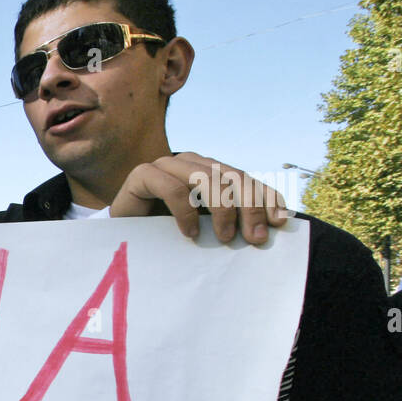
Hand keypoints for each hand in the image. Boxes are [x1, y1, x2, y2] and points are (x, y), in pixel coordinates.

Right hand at [110, 153, 289, 245]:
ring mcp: (166, 165)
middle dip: (249, 207)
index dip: (265, 197)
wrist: (122, 236)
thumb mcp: (206, 227)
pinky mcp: (143, 175)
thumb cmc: (166, 234)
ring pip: (206, 178)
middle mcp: (191, 163)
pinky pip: (172, 188)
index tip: (279, 222)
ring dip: (222, 209)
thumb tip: (270, 229)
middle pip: (231, 177)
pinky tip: (190, 234)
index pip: (246, 179)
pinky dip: (185, 212)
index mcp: (210, 170)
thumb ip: (230, 222)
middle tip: (255, 238)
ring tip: (224, 238)